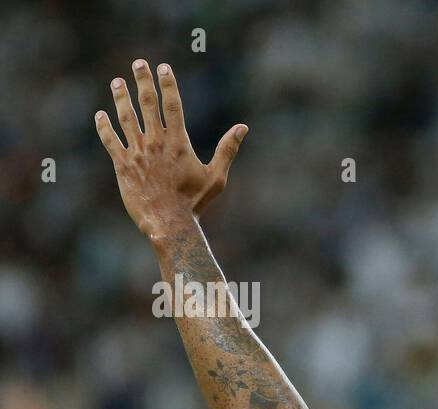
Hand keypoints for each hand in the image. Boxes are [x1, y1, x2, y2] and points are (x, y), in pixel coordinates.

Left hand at [95, 59, 246, 242]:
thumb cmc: (195, 202)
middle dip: (143, 81)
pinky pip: (110, 140)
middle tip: (138, 64)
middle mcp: (156, 143)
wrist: (169, 222)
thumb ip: (227, 149)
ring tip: (117, 82)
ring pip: (126, 117)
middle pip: (147, 104)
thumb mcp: (216, 176)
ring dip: (121, 98)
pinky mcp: (122, 165)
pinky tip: (100, 115)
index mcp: (178, 143)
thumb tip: (243, 128)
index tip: (163, 67)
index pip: (172, 105)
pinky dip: (104, 126)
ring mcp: (137, 152)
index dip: (168, 84)